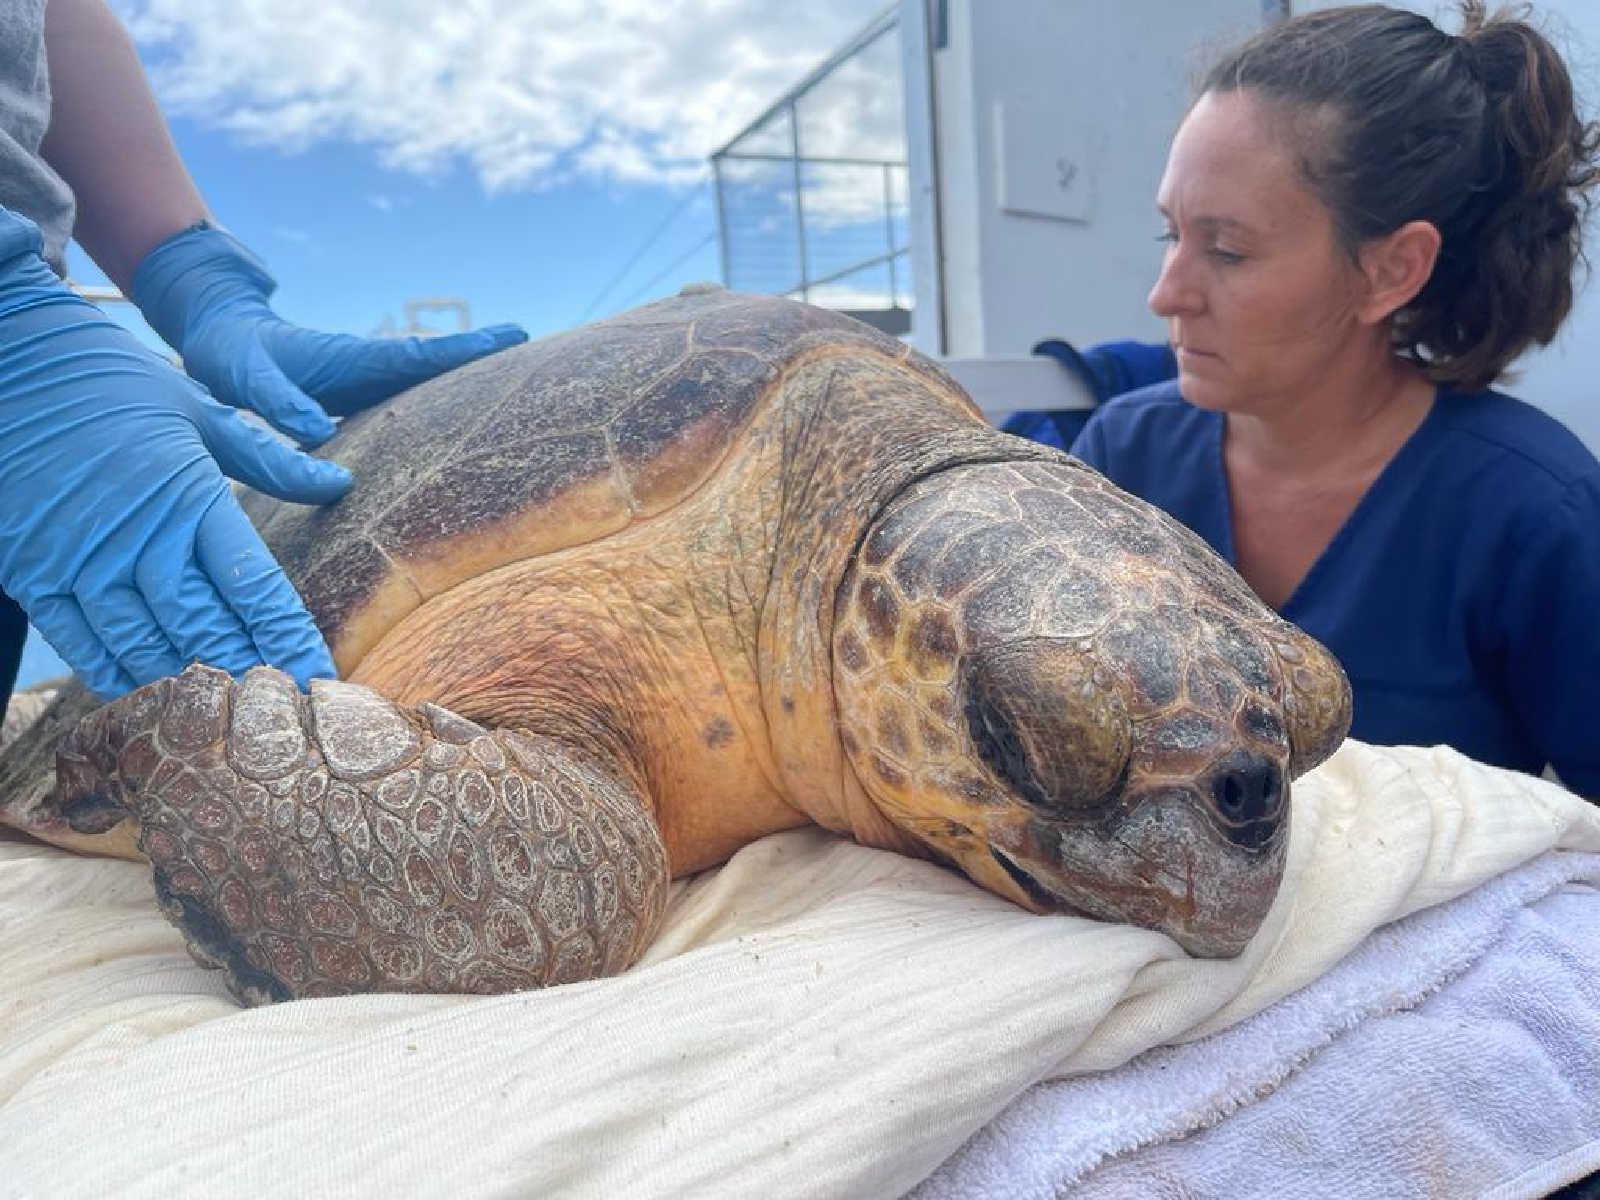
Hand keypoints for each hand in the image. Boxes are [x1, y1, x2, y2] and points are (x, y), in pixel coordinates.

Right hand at [0, 209, 350, 697]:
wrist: (11, 362)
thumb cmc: (117, 383)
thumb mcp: (202, 411)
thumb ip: (271, 459)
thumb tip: (340, 481)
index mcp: (191, 497)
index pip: (253, 586)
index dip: (289, 639)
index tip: (320, 678)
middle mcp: (140, 537)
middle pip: (205, 627)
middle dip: (248, 675)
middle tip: (285, 717)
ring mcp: (82, 560)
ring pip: (146, 643)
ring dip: (190, 686)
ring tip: (232, 722)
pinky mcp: (35, 572)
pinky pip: (82, 642)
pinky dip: (118, 677)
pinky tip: (152, 703)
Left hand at [131, 224, 527, 447]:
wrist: (220, 334)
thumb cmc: (230, 355)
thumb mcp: (246, 377)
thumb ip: (280, 401)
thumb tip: (317, 433)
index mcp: (354, 360)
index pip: (419, 355)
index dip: (465, 350)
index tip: (513, 337)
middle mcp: (371, 369)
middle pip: (439, 366)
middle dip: (486, 360)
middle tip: (537, 349)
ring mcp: (369, 384)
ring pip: (429, 385)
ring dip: (469, 384)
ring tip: (516, 386)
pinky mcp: (360, 399)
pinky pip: (408, 403)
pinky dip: (439, 405)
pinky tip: (460, 421)